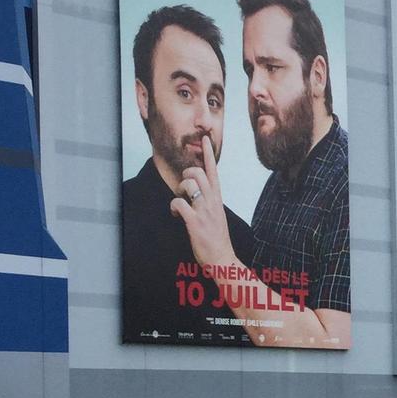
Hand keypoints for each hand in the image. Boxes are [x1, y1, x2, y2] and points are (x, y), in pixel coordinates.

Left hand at [171, 135, 233, 268]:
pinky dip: (173, 207)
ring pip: (188, 184)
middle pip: (197, 172)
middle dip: (185, 175)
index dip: (208, 153)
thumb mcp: (216, 215)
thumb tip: (195, 194)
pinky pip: (178, 203)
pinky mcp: (195, 222)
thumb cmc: (217, 239)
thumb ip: (208, 202)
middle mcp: (212, 201)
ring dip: (179, 190)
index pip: (214, 171)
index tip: (206, 138)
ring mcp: (204, 211)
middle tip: (183, 189)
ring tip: (180, 202)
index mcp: (217, 199)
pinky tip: (176, 215)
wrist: (223, 259)